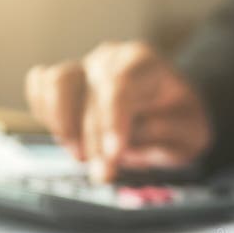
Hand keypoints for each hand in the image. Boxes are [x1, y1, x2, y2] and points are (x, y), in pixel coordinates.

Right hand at [25, 41, 210, 182]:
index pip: (120, 83)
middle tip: (103, 173)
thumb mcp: (193, 133)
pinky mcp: (65, 82)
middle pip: (88, 91)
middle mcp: (110, 59)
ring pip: (56, 82)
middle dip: (93, 139)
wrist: (172, 110)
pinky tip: (69, 138)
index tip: (114, 154)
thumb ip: (167, 134)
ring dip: (63, 125)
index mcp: (146, 64)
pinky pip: (40, 88)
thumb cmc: (182, 120)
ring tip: (81, 156)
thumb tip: (130, 142)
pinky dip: (46, 115)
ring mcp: (85, 67)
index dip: (112, 121)